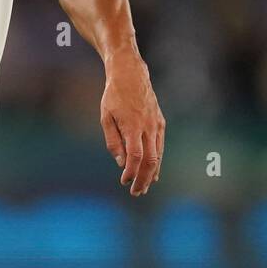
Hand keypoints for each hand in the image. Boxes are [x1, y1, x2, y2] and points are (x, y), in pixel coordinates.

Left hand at [100, 50, 164, 195]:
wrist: (131, 74)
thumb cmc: (114, 96)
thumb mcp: (106, 117)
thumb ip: (113, 141)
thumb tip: (120, 162)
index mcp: (133, 126)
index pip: (135, 156)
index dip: (131, 172)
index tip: (124, 182)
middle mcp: (148, 127)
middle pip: (150, 161)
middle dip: (143, 179)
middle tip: (136, 193)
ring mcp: (157, 125)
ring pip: (158, 156)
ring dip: (151, 174)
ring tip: (144, 187)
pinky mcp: (161, 123)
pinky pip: (160, 147)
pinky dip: (157, 162)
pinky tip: (154, 173)